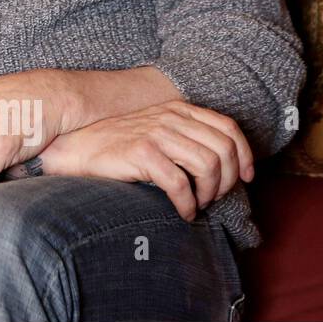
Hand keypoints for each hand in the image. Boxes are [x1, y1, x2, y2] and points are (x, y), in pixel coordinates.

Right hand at [34, 101, 254, 220]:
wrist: (76, 148)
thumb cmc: (117, 146)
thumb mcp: (156, 130)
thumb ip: (186, 136)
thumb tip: (225, 165)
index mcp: (178, 109)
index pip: (228, 128)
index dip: (245, 155)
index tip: (247, 178)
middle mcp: (170, 117)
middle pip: (223, 150)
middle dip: (228, 181)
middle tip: (214, 198)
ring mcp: (156, 132)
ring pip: (208, 166)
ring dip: (209, 194)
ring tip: (197, 204)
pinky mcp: (142, 152)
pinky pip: (180, 184)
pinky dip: (187, 204)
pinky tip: (182, 212)